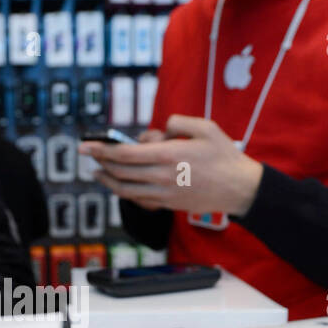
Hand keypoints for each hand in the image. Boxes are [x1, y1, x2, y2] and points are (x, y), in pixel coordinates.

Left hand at [77, 116, 262, 216]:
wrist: (240, 189)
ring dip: (107, 180)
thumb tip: (158, 132)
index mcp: (169, 155)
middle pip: (120, 171)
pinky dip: (124, 192)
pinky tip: (119, 185)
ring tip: (96, 171)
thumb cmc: (225, 156)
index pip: (125, 154)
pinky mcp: (168, 205)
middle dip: (100, 161)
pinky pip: (139, 200)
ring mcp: (164, 194)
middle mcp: (162, 176)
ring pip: (126, 189)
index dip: (102, 149)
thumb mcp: (205, 127)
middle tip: (87, 153)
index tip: (87, 145)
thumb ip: (177, 122)